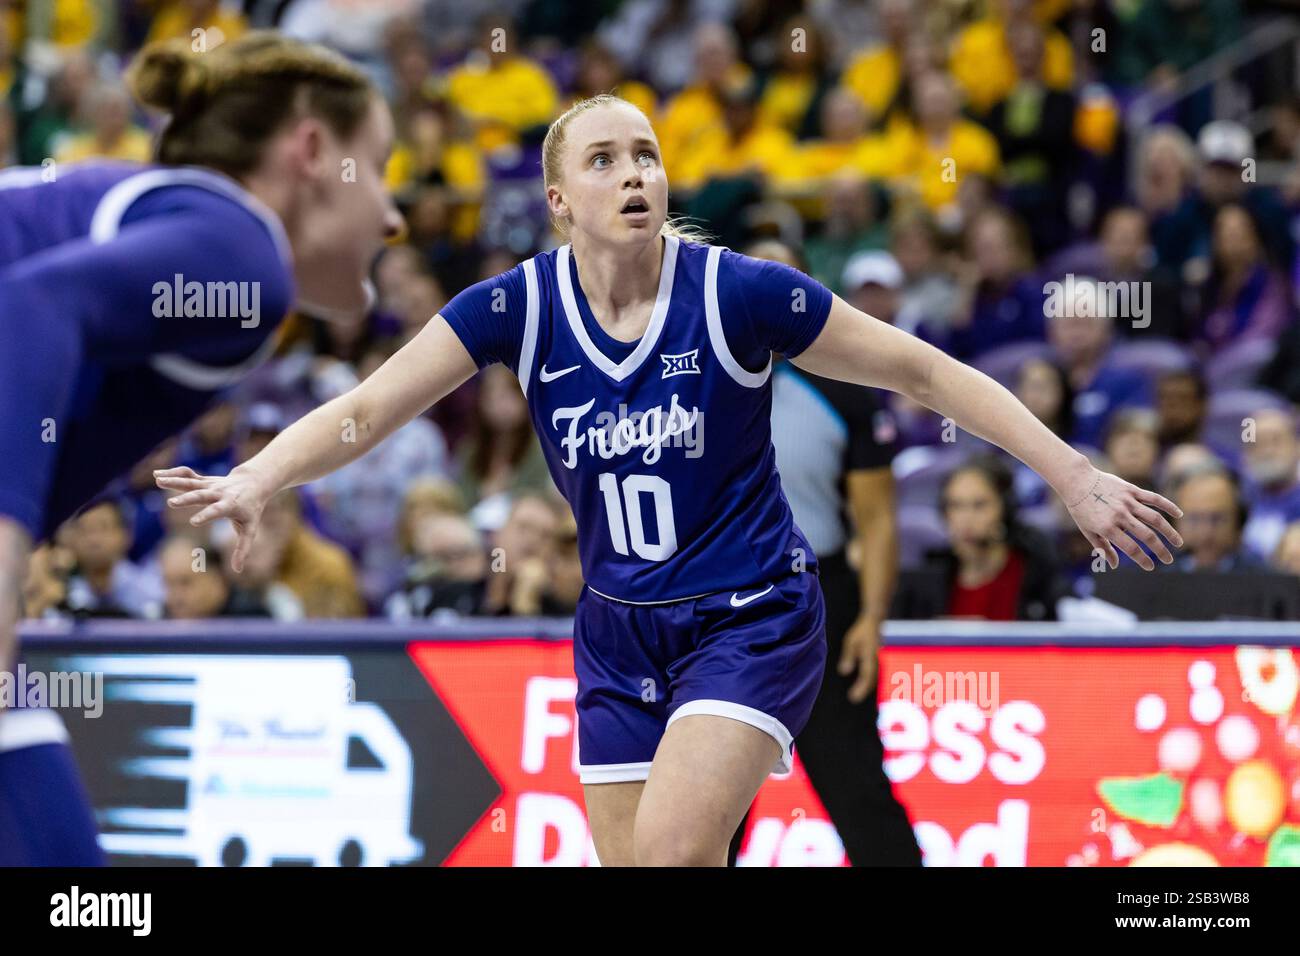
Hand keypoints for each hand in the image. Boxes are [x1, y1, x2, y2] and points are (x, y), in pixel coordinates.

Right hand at [154, 464, 276, 572]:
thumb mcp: (250, 529)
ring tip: (157, 480)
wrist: (254, 483)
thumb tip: (238, 570)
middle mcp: (219, 493)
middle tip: (171, 503)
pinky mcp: (204, 480)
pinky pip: (187, 475)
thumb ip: (243, 549)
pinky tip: (156, 475)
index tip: (193, 522)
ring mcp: (210, 485)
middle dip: (187, 499)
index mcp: (230, 505)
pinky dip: (173, 474)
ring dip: (175, 482)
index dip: (206, 515)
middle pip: (201, 495)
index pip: (217, 511)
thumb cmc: (251, 510)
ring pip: (191, 482)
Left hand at [838, 613, 881, 703]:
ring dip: (869, 685)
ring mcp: (882, 659)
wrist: (876, 620)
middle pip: (873, 680)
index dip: (860, 688)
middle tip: (854, 697)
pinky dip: (872, 679)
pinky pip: (879, 672)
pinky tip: (866, 683)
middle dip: (864, 690)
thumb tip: (843, 672)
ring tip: (859, 692)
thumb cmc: (862, 631)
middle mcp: (879, 660)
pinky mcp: (883, 658)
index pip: (866, 676)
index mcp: (870, 656)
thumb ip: (848, 657)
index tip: (853, 697)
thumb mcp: (851, 642)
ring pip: (877, 677)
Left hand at [1060, 467, 1182, 570]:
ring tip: (1178, 543)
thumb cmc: (1081, 508)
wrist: (1077, 481)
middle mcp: (1119, 515)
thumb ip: (1102, 547)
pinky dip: (1168, 506)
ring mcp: (1127, 501)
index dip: (1142, 560)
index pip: (1131, 548)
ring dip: (1169, 532)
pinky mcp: (1131, 490)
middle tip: (1168, 560)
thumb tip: (1114, 565)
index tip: (1150, 567)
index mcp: (1107, 527)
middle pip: (1146, 536)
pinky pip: (1153, 498)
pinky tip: (1179, 514)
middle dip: (1160, 550)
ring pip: (1155, 518)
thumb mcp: (1087, 530)